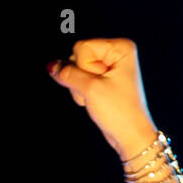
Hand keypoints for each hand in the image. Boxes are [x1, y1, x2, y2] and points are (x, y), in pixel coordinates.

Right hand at [47, 38, 159, 159]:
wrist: (131, 136)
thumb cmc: (121, 113)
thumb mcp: (91, 89)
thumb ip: (68, 74)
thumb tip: (52, 66)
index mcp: (121, 48)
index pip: (82, 46)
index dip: (84, 68)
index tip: (101, 83)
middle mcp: (116, 54)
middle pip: (78, 57)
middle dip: (82, 78)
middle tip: (99, 92)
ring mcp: (109, 67)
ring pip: (76, 69)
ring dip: (81, 87)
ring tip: (98, 98)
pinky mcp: (103, 79)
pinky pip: (81, 79)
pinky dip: (83, 91)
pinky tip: (95, 100)